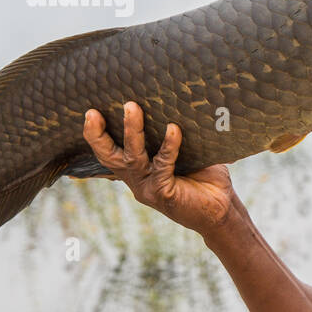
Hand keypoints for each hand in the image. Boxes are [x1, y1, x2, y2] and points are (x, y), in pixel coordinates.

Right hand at [82, 101, 237, 236]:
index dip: (95, 135)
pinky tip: (173, 129)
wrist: (221, 209)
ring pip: (133, 158)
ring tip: (131, 108)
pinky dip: (169, 146)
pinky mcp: (163, 193)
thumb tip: (180, 102)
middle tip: (94, 113)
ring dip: (132, 131)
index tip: (90, 113)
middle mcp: (137, 179)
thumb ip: (176, 135)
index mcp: (138, 169)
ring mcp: (148, 187)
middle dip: (98, 134)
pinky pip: (162, 165)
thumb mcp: (188, 153)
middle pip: (109, 157)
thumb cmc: (205, 178)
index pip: (109, 152)